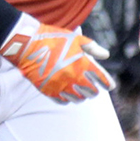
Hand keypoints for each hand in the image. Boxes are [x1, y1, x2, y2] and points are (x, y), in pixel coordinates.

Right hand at [0, 12, 114, 102]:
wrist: (29, 45)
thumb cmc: (54, 39)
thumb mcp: (76, 39)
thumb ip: (92, 48)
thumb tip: (106, 55)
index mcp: (82, 63)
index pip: (100, 79)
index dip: (107, 83)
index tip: (110, 86)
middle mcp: (73, 77)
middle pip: (91, 91)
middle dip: (95, 90)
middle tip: (94, 89)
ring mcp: (61, 85)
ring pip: (78, 98)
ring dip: (82, 96)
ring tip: (82, 92)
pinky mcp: (49, 91)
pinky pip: (63, 101)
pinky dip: (68, 99)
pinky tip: (69, 94)